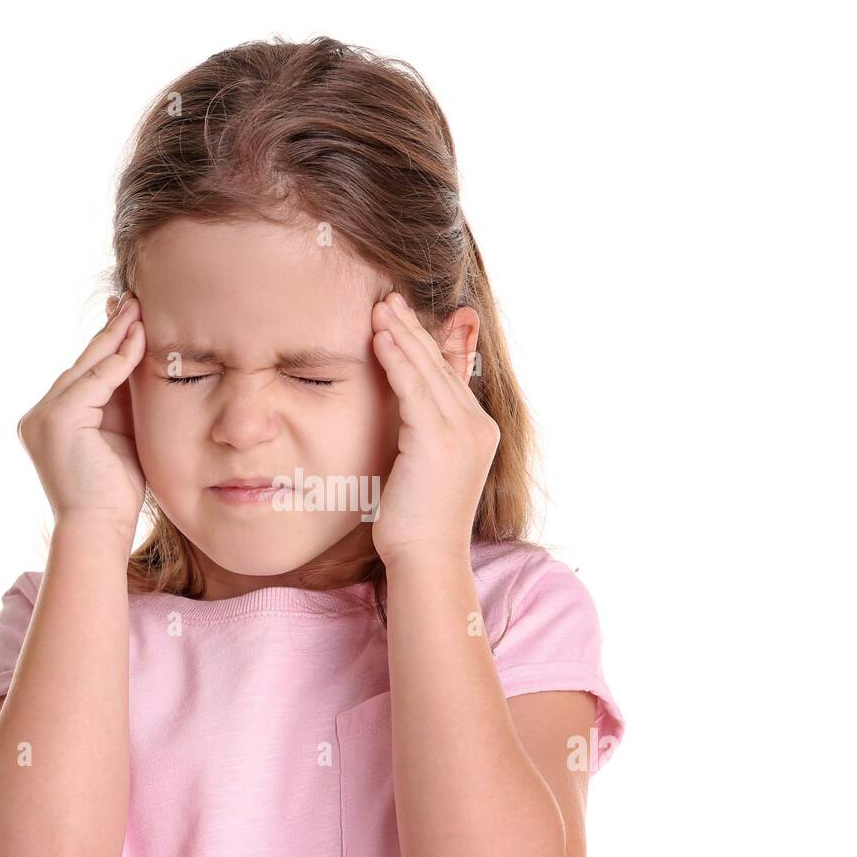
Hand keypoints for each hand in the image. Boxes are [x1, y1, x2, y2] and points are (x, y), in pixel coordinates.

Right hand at [16, 294, 147, 531]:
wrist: (99, 530)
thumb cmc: (116, 495)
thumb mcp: (121, 438)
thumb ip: (123, 405)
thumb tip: (140, 365)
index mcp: (53, 421)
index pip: (85, 376)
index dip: (109, 347)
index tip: (129, 319)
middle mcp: (39, 415)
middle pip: (82, 365)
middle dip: (111, 331)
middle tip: (133, 300)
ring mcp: (43, 416)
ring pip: (87, 367)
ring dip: (117, 337)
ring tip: (140, 310)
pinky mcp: (57, 419)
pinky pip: (95, 381)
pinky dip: (119, 360)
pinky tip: (139, 340)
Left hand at [369, 291, 498, 565]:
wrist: (426, 557)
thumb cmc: (416, 522)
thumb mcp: (422, 466)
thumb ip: (420, 431)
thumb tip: (407, 414)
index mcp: (477, 430)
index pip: (450, 374)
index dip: (427, 342)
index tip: (405, 315)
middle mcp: (476, 425)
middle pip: (440, 365)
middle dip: (413, 329)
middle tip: (388, 299)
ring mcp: (462, 431)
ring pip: (428, 371)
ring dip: (402, 335)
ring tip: (379, 308)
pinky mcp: (439, 438)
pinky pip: (414, 388)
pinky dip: (397, 360)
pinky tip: (381, 338)